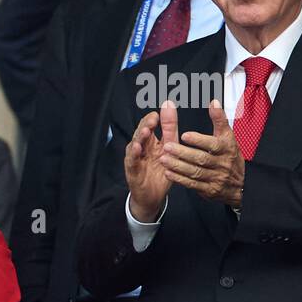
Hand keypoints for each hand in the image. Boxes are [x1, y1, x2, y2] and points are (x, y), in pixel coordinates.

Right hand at [126, 102, 175, 221]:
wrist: (153, 196)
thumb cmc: (160, 172)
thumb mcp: (169, 149)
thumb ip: (169, 129)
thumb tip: (169, 104)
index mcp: (150, 141)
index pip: (148, 125)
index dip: (152, 118)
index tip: (159, 112)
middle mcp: (141, 148)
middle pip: (141, 132)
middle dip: (146, 124)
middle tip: (153, 118)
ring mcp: (135, 159)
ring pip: (135, 145)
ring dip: (140, 137)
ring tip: (147, 130)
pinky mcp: (132, 171)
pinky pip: (132, 161)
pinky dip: (134, 154)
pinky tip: (137, 148)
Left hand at [162, 100, 245, 209]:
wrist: (240, 184)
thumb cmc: (230, 156)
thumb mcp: (229, 137)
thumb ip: (220, 120)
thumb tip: (214, 102)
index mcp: (227, 149)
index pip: (212, 144)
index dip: (198, 140)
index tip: (184, 135)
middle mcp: (222, 164)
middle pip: (201, 159)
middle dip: (183, 153)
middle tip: (167, 146)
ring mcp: (215, 179)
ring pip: (195, 172)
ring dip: (178, 166)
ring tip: (163, 159)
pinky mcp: (209, 190)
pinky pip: (193, 184)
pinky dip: (180, 179)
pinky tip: (168, 173)